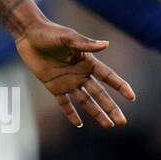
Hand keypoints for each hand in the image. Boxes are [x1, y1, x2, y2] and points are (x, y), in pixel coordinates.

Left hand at [15, 19, 135, 127]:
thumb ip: (85, 44)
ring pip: (86, 101)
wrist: (28, 35)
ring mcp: (68, 82)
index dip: (120, 86)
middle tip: (122, 122)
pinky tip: (79, 124)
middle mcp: (81, 74)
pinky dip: (71, 114)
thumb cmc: (49, 33)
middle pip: (100, 94)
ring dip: (97, 113)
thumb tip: (106, 45)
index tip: (132, 97)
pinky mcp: (54, 87)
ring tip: (109, 126)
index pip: (108, 76)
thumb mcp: (67, 37)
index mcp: (87, 61)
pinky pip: (64, 103)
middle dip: (111, 108)